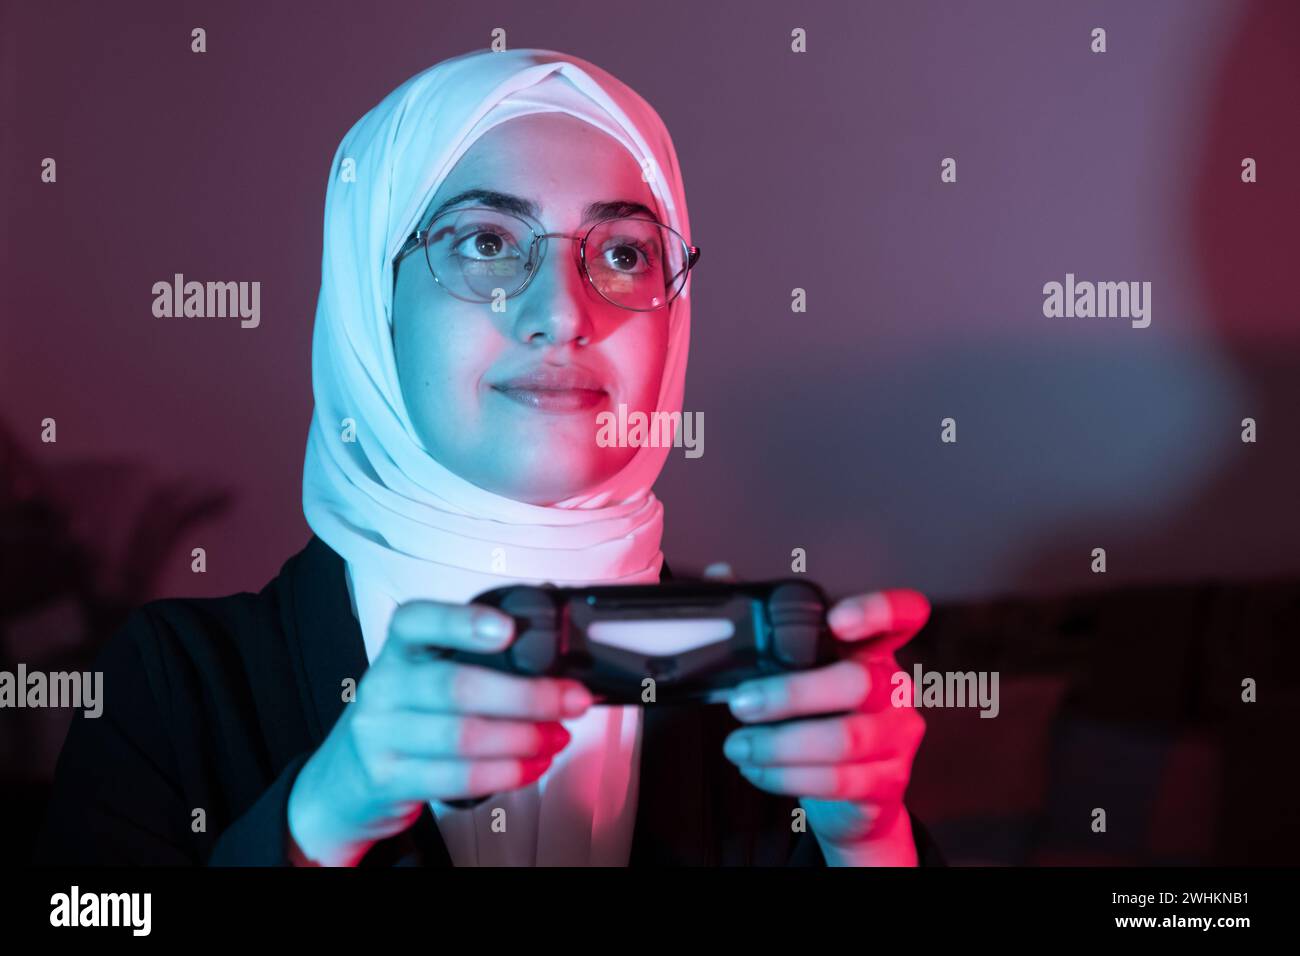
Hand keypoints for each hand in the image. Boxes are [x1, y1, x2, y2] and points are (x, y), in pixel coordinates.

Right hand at [287, 600, 593, 865]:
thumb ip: (470, 662)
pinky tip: (532, 765)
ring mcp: (382, 735)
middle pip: (458, 686)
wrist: (344, 779)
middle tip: (571, 700)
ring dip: (524, 738)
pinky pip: (456, 777)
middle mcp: (385, 686)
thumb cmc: (403, 717)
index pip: (418, 621)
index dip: (462, 622)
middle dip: (528, 695)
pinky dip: (506, 772)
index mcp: (399, 649)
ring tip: (558, 736)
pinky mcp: (389, 779)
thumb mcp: (420, 675)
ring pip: (463, 736)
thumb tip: (553, 667)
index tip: (506, 628)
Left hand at [720, 589, 929, 865]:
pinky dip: (787, 776)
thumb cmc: (819, 718)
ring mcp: (897, 737)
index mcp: (874, 650)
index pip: (902, 615)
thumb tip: (721, 576)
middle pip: (860, 682)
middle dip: (794, 693)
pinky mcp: (886, 783)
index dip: (878, 611)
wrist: (850, 794)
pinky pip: (839, 781)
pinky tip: (757, 769)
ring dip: (781, 744)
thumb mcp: (795, 669)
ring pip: (847, 739)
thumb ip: (763, 623)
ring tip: (739, 745)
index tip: (837, 619)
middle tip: (742, 702)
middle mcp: (893, 689)